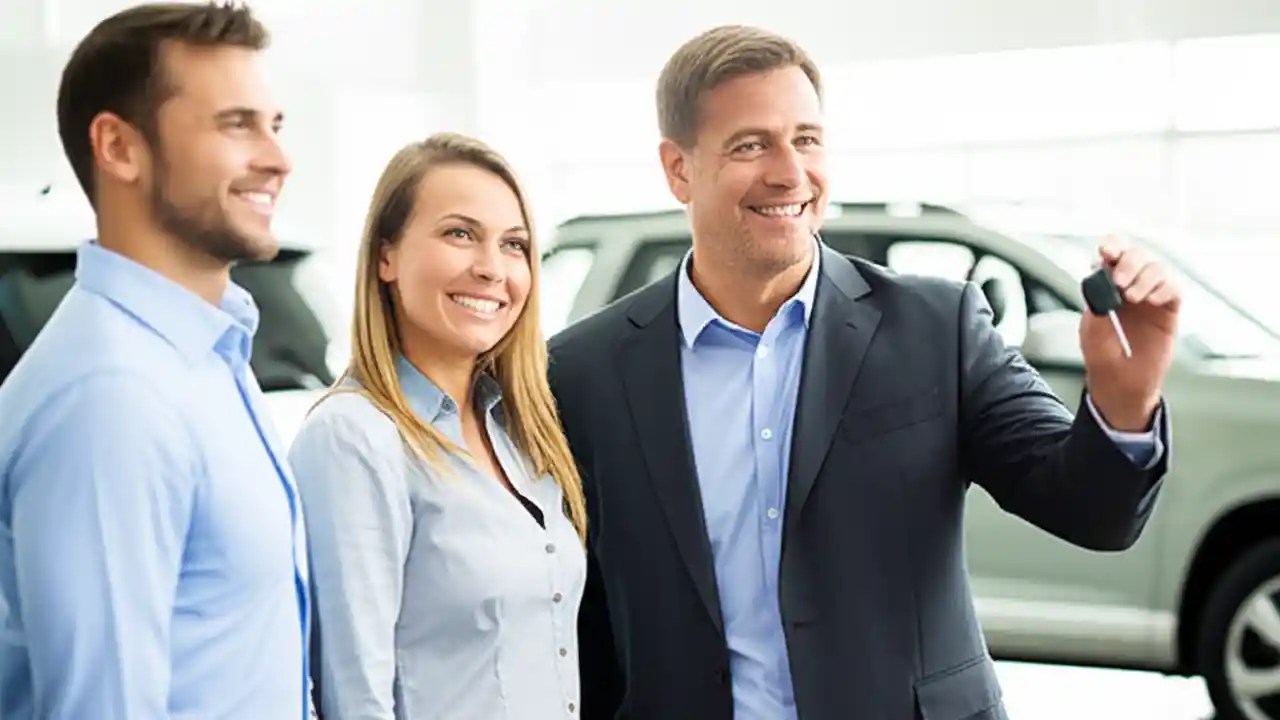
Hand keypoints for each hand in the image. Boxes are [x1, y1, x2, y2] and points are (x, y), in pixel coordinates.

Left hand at [1079, 238, 1180, 430]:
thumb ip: (1096, 305)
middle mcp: (1130, 288)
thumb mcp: (1092, 331)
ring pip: (1157, 268)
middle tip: (1120, 281)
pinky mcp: (1168, 312)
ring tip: (1134, 297)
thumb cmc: (1103, 359)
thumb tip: (1100, 280)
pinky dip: (1164, 288)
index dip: (1112, 247)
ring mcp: (1151, 299)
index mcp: (1106, 288)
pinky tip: (1151, 300)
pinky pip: (1174, 289)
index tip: (1106, 251)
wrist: (1122, 386)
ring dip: (1145, 276)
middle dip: (1129, 261)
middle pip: (1137, 256)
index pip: (1113, 257)